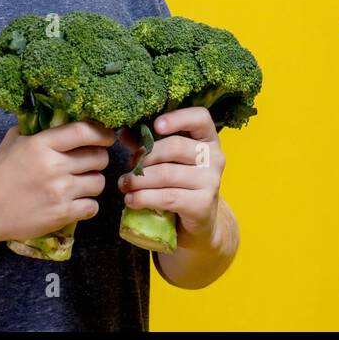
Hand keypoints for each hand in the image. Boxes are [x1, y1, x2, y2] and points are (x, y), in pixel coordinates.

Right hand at [0, 120, 114, 244]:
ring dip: (93, 183)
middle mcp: (54, 166)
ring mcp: (59, 191)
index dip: (102, 133)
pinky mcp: (61, 214)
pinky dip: (87, 205)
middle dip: (98, 159)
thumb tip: (57, 116)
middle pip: (99, 157)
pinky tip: (77, 203)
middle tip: (90, 163)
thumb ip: (36, 129)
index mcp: (42, 144)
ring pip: (99, 182)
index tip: (106, 136)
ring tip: (81, 184)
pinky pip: (92, 207)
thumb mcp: (14, 142)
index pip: (84, 131)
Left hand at [116, 107, 223, 246]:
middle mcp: (215, 157)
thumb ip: (147, 145)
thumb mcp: (165, 161)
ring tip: (124, 185)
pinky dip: (144, 198)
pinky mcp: (203, 204)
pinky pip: (168, 197)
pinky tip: (131, 200)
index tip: (155, 125)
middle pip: (174, 147)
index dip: (177, 118)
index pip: (200, 117)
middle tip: (128, 168)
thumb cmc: (179, 184)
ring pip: (167, 174)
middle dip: (144, 157)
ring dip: (139, 180)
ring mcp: (211, 181)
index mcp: (208, 139)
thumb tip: (123, 132)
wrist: (198, 222)